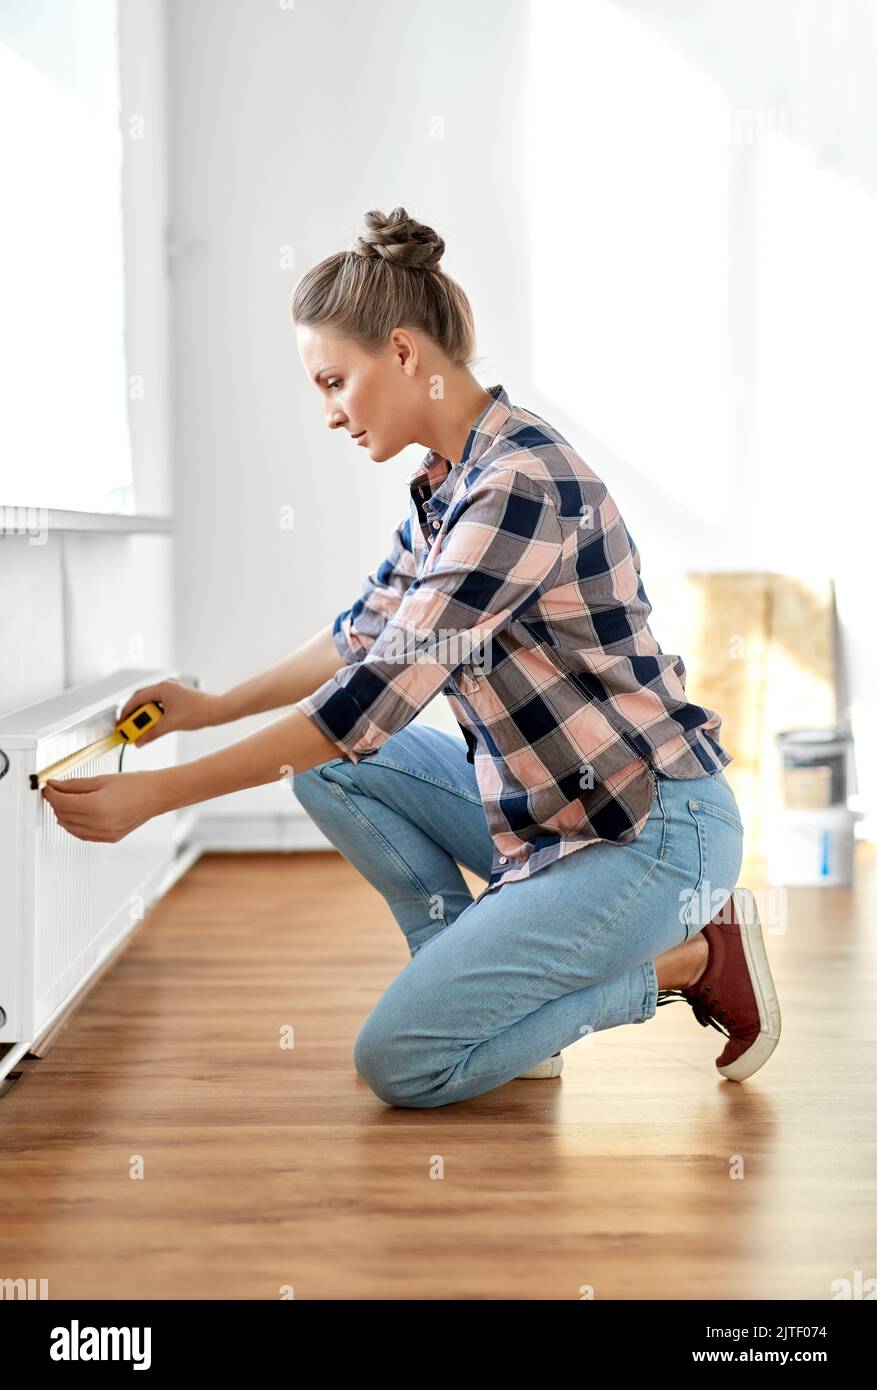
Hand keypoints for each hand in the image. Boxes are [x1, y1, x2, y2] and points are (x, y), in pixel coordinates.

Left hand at [42, 770, 166, 842]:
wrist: (156, 795)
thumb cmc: (136, 785)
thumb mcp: (101, 780)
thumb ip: (75, 784)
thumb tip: (56, 785)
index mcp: (97, 806)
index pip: (62, 803)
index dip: (51, 794)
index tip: (48, 787)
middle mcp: (100, 824)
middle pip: (63, 816)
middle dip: (56, 803)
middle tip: (56, 791)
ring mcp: (105, 834)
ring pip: (70, 828)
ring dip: (63, 815)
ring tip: (67, 801)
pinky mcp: (109, 838)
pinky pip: (82, 835)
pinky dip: (74, 825)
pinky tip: (77, 815)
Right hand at [117, 678, 219, 748]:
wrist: (218, 710)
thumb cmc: (200, 712)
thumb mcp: (171, 725)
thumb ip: (152, 733)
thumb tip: (139, 741)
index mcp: (162, 688)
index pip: (136, 699)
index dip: (126, 712)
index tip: (121, 724)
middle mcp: (165, 686)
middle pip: (141, 699)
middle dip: (134, 714)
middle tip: (129, 728)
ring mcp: (171, 690)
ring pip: (150, 702)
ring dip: (144, 715)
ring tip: (141, 729)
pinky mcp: (175, 696)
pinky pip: (159, 703)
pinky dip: (154, 714)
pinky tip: (153, 724)